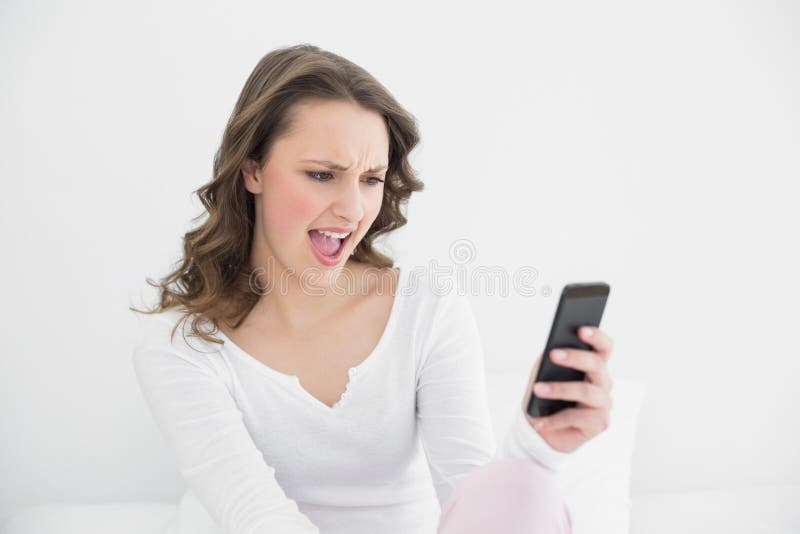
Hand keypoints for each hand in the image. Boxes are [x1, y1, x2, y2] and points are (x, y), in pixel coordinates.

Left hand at [520, 326, 613, 452]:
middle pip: (597, 365)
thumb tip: (550, 350)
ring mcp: (604, 404)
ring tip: (538, 389)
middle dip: (575, 357)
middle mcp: (604, 383)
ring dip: (560, 390)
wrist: (541, 431)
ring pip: (587, 392)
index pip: (604, 347)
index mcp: (594, 366)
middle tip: (552, 354)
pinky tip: (539, 421)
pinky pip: (578, 418)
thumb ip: (549, 361)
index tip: (580, 329)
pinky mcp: (600, 424)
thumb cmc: (544, 397)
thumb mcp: (543, 375)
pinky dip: (555, 420)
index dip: (596, 337)